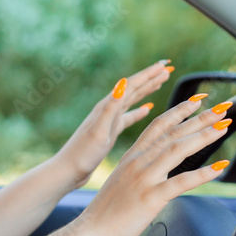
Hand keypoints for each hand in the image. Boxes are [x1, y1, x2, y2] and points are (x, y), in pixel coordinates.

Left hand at [53, 59, 172, 189]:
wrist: (68, 170)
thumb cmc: (83, 153)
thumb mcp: (100, 130)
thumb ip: (111, 108)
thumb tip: (122, 83)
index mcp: (107, 107)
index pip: (131, 85)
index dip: (149, 74)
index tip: (164, 65)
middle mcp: (107, 110)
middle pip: (133, 88)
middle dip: (150, 77)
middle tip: (167, 68)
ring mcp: (108, 120)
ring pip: (131, 100)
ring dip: (146, 90)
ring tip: (160, 81)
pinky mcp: (108, 132)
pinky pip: (127, 117)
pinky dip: (138, 111)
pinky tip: (146, 109)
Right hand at [77, 95, 230, 235]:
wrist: (90, 232)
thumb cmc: (105, 213)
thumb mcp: (122, 182)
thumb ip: (140, 171)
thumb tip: (158, 170)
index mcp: (131, 157)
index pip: (158, 125)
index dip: (180, 111)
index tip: (198, 101)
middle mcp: (138, 162)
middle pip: (172, 132)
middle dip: (199, 118)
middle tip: (221, 108)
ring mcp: (144, 178)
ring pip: (177, 149)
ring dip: (203, 136)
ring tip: (223, 127)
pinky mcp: (150, 197)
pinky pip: (181, 181)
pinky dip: (203, 173)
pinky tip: (219, 167)